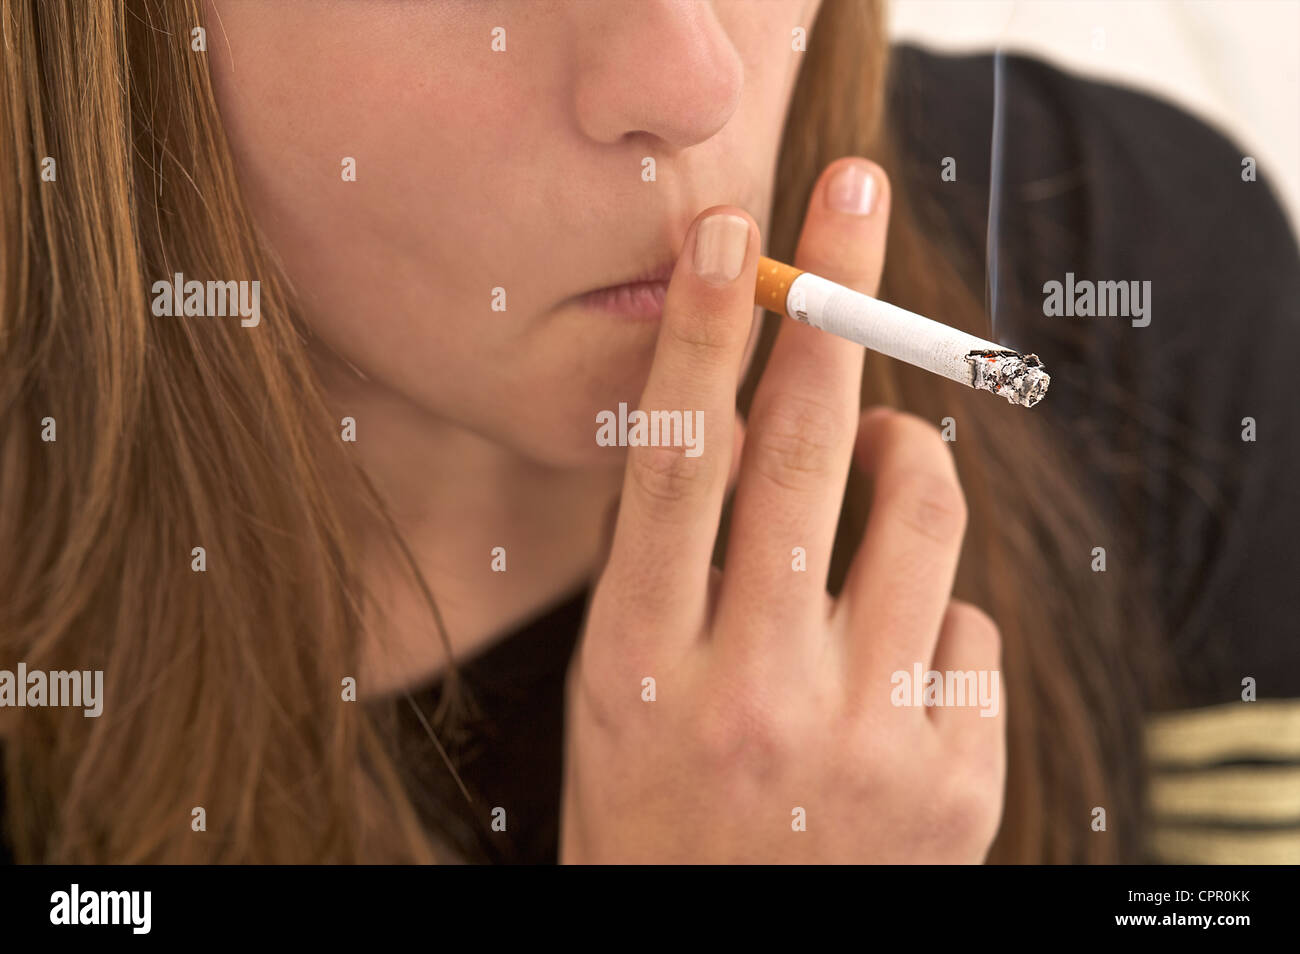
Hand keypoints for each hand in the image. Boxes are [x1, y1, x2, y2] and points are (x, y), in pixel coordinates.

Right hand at [560, 158, 1004, 862]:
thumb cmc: (654, 811)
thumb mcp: (619, 693)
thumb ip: (671, 569)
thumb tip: (753, 416)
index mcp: (638, 669)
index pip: (673, 466)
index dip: (702, 335)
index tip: (727, 235)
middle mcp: (749, 697)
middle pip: (801, 456)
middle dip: (831, 310)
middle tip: (851, 203)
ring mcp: (861, 746)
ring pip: (923, 517)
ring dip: (914, 450)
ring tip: (901, 445)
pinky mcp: (953, 788)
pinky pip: (968, 628)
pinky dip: (935, 611)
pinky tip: (896, 662)